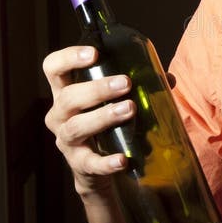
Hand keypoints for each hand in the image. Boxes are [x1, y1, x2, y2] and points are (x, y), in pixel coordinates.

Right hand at [43, 46, 135, 195]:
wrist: (96, 169)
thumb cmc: (106, 125)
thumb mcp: (112, 102)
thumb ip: (136, 87)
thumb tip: (168, 78)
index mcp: (65, 92)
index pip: (53, 68)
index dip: (68, 58)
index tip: (94, 54)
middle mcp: (59, 115)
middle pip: (68, 97)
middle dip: (97, 89)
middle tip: (126, 83)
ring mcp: (66, 141)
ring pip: (76, 127)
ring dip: (103, 116)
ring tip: (129, 109)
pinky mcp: (78, 164)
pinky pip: (90, 163)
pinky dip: (106, 162)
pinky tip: (122, 159)